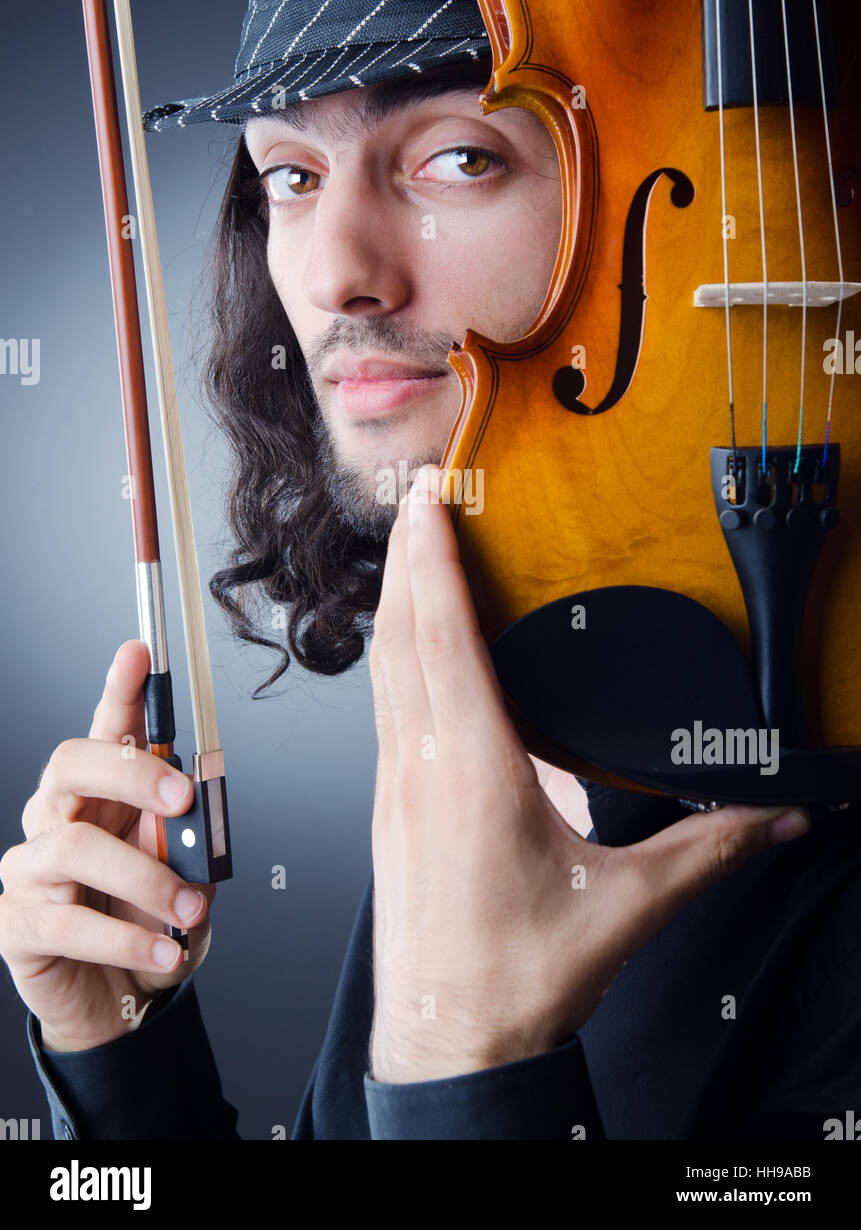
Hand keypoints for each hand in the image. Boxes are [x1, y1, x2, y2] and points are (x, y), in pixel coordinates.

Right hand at [0, 642, 213, 1051]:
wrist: (119, 998)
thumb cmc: (148, 919)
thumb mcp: (183, 875)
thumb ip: (186, 840)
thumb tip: (196, 814)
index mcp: (100, 793)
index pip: (106, 728)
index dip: (119, 689)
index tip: (138, 653)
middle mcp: (55, 817)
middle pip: (73, 765)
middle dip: (131, 772)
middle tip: (183, 799)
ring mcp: (29, 868)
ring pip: (74, 848)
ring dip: (144, 877)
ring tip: (188, 908)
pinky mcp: (17, 923)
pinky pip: (67, 921)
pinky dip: (126, 939)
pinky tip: (164, 951)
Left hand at [367, 465, 809, 1083]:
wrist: (448, 1041)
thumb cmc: (516, 978)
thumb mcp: (628, 908)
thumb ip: (709, 850)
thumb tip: (777, 814)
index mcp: (473, 773)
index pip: (445, 640)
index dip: (434, 561)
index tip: (429, 502)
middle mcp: (421, 767)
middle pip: (401, 635)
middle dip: (405, 556)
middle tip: (417, 496)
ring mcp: (395, 786)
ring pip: (383, 668)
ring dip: (394, 600)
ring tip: (410, 550)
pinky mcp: (390, 807)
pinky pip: (384, 706)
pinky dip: (394, 652)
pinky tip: (409, 646)